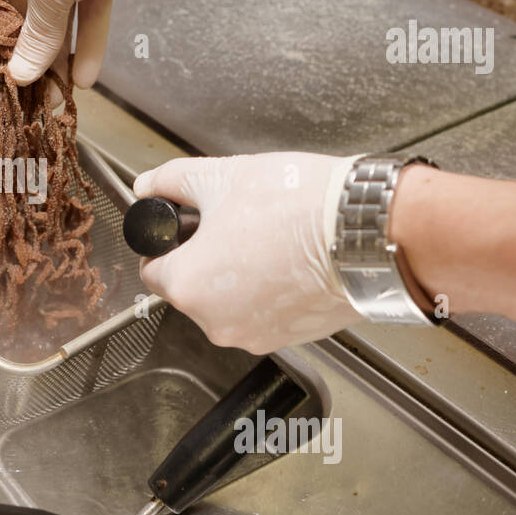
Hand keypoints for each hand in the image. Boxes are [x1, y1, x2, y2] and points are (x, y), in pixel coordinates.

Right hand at [0, 0, 245, 87]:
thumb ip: (37, 36)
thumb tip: (20, 76)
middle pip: (14, 25)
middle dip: (23, 62)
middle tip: (29, 100)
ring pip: (52, 27)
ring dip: (56, 62)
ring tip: (59, 100)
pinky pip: (83, 19)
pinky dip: (85, 45)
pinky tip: (86, 77)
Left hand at [133, 152, 359, 353]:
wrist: (366, 230)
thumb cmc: (297, 207)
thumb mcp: (221, 176)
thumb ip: (172, 181)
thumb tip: (149, 185)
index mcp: (188, 287)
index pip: (152, 271)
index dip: (168, 244)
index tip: (187, 229)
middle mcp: (216, 322)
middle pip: (191, 289)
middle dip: (205, 259)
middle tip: (235, 225)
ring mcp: (255, 335)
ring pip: (229, 303)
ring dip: (239, 276)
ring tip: (268, 240)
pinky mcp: (291, 338)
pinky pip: (265, 313)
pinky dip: (270, 291)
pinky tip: (289, 260)